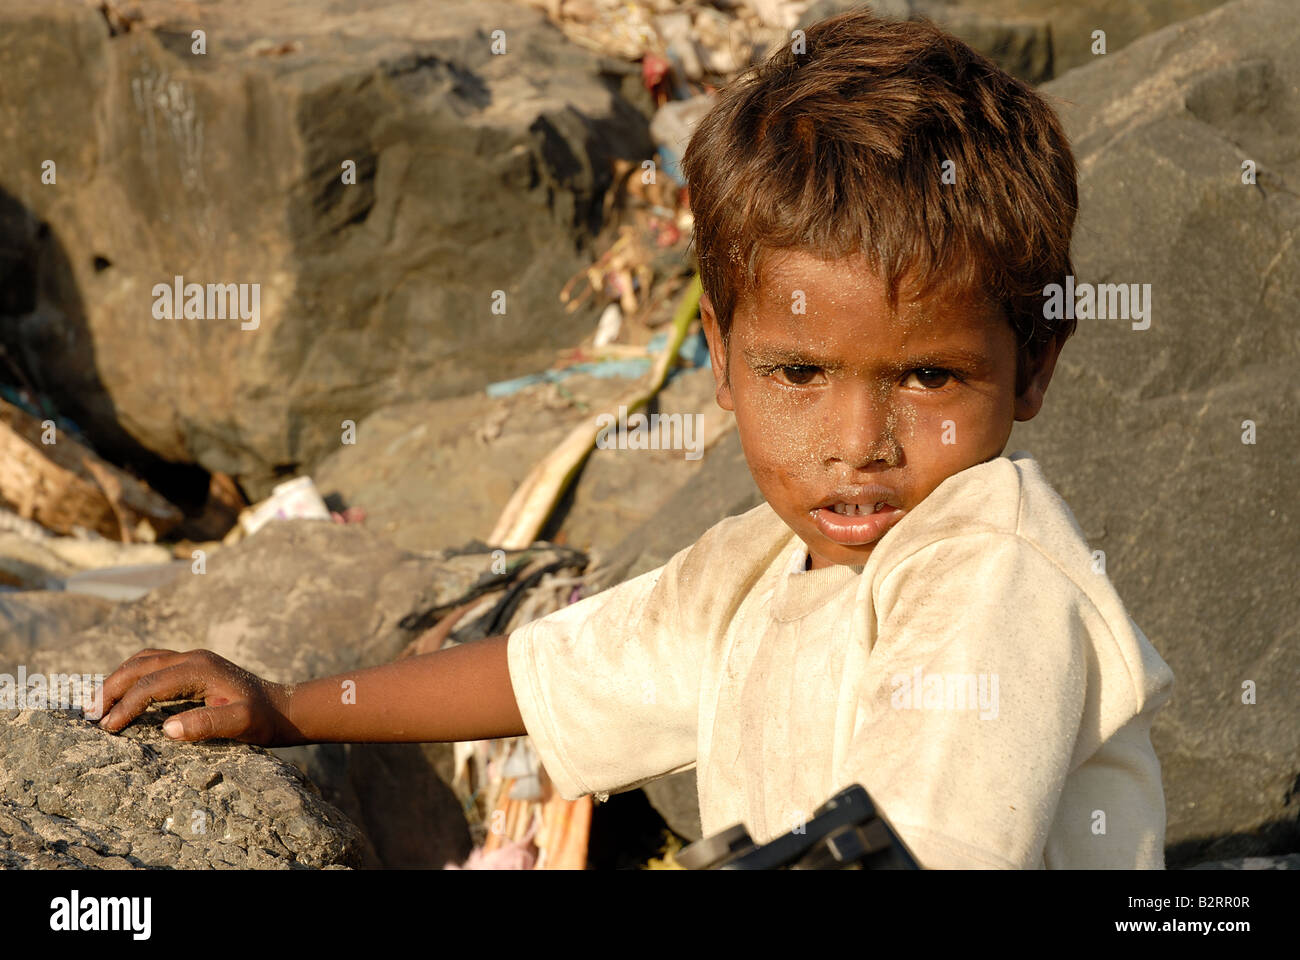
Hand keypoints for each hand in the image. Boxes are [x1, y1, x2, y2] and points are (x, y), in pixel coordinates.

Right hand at [93, 648, 291, 746]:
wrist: (282, 708)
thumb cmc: (262, 719)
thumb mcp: (241, 724)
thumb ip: (207, 724)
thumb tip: (167, 729)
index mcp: (199, 668)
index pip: (149, 685)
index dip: (125, 706)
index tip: (107, 729)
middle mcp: (192, 657)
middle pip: (139, 666)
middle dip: (110, 688)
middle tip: (89, 715)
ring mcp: (192, 659)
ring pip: (143, 660)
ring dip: (117, 680)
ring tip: (97, 705)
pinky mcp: (193, 666)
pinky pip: (153, 664)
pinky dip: (131, 676)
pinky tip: (123, 695)